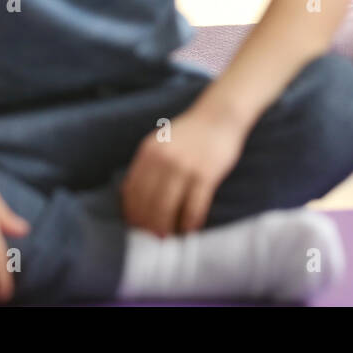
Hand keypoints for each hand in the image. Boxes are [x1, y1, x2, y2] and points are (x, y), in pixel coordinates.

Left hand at [121, 106, 247, 236]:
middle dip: (147, 225)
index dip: (132, 213)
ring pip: (167, 208)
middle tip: (151, 238)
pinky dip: (190, 222)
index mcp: (148, 152)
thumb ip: (147, 164)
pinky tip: (190, 229)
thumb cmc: (192, 132)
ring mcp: (185, 167)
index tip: (135, 226)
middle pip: (148, 203)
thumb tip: (132, 197)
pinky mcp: (206, 174)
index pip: (132, 191)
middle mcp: (163, 160)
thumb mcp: (162, 142)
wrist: (220, 114)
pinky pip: (194, 206)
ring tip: (168, 237)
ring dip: (166, 228)